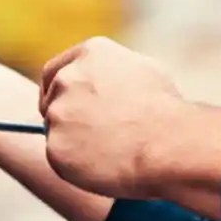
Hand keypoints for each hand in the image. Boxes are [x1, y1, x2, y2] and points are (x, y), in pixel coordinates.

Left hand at [39, 37, 190, 198]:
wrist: (170, 144)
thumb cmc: (167, 111)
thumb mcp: (142, 71)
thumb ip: (112, 72)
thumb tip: (103, 81)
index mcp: (89, 54)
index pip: (54, 72)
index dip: (58, 92)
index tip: (65, 108)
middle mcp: (67, 78)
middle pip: (51, 101)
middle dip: (65, 118)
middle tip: (88, 137)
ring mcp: (58, 112)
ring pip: (55, 132)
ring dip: (73, 143)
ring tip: (109, 153)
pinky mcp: (55, 145)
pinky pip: (60, 158)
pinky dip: (76, 165)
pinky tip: (103, 166)